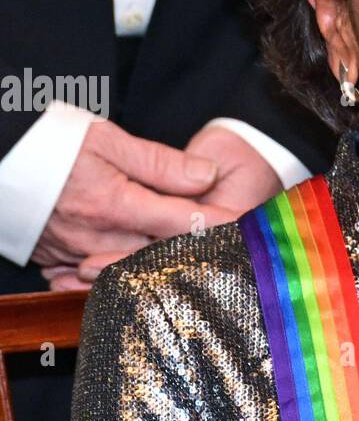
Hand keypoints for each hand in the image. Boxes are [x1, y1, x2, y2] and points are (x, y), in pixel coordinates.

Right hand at [36, 120, 234, 290]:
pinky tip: (142, 273)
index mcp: (114, 204)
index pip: (181, 224)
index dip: (217, 227)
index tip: (246, 229)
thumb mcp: (108, 140)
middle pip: (160, 255)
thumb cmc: (50, 142)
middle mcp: (95, 237)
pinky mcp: (57, 259)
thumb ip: (161, 163)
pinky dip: (119, 277)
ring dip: (161, 267)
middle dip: (194, 253)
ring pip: (132, 271)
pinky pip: (94, 279)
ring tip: (193, 264)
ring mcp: (74, 253)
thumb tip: (206, 176)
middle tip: (230, 252)